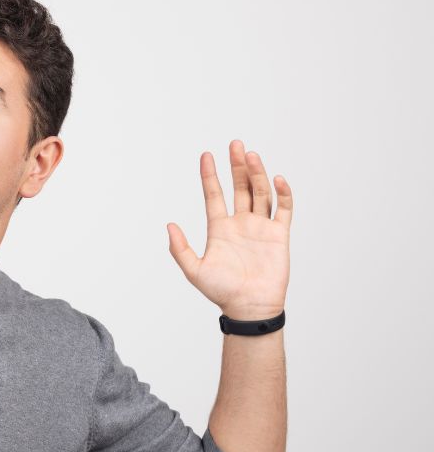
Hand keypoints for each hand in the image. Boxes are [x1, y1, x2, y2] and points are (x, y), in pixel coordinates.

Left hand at [167, 140, 292, 319]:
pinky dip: (281, 193)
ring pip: (260, 193)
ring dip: (256, 174)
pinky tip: (276, 178)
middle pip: (239, 187)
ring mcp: (260, 227)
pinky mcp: (279, 235)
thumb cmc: (222, 292)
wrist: (249, 307)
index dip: (210, 175)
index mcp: (219, 229)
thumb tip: (169, 225)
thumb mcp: (194, 270)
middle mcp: (240, 223)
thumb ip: (180, 248)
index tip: (206, 155)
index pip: (214, 195)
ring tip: (252, 155)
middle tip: (235, 144)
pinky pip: (282, 209)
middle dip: (237, 166)